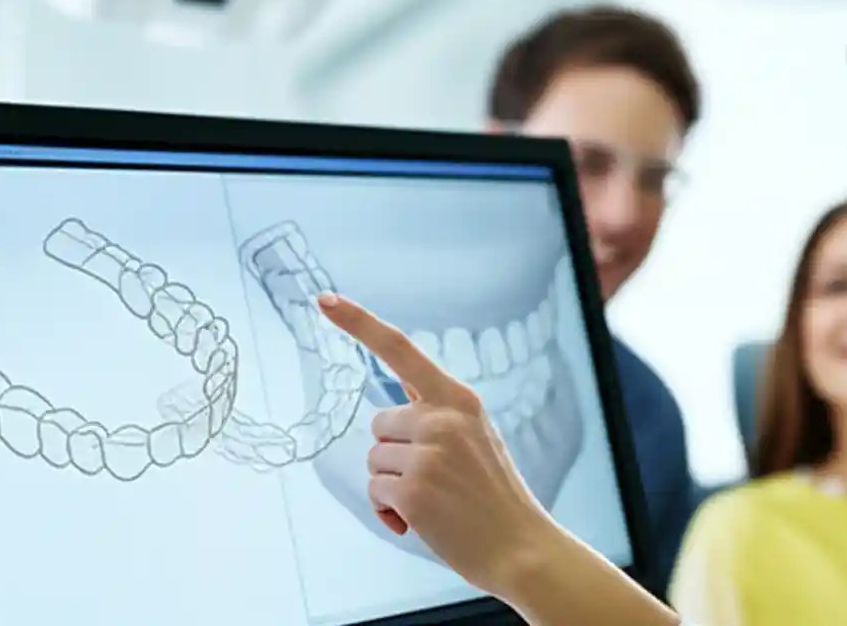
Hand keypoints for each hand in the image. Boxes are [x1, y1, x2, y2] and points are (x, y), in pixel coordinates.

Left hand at [316, 291, 557, 596]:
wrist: (520, 546)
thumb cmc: (493, 495)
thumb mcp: (476, 435)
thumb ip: (438, 413)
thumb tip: (394, 411)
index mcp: (459, 398)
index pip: (399, 349)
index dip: (358, 322)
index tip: (326, 300)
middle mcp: (441, 418)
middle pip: (379, 422)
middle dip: (395, 452)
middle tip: (435, 479)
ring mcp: (426, 452)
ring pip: (374, 459)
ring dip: (392, 485)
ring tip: (433, 501)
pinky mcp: (412, 489)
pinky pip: (375, 491)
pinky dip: (389, 511)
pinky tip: (421, 521)